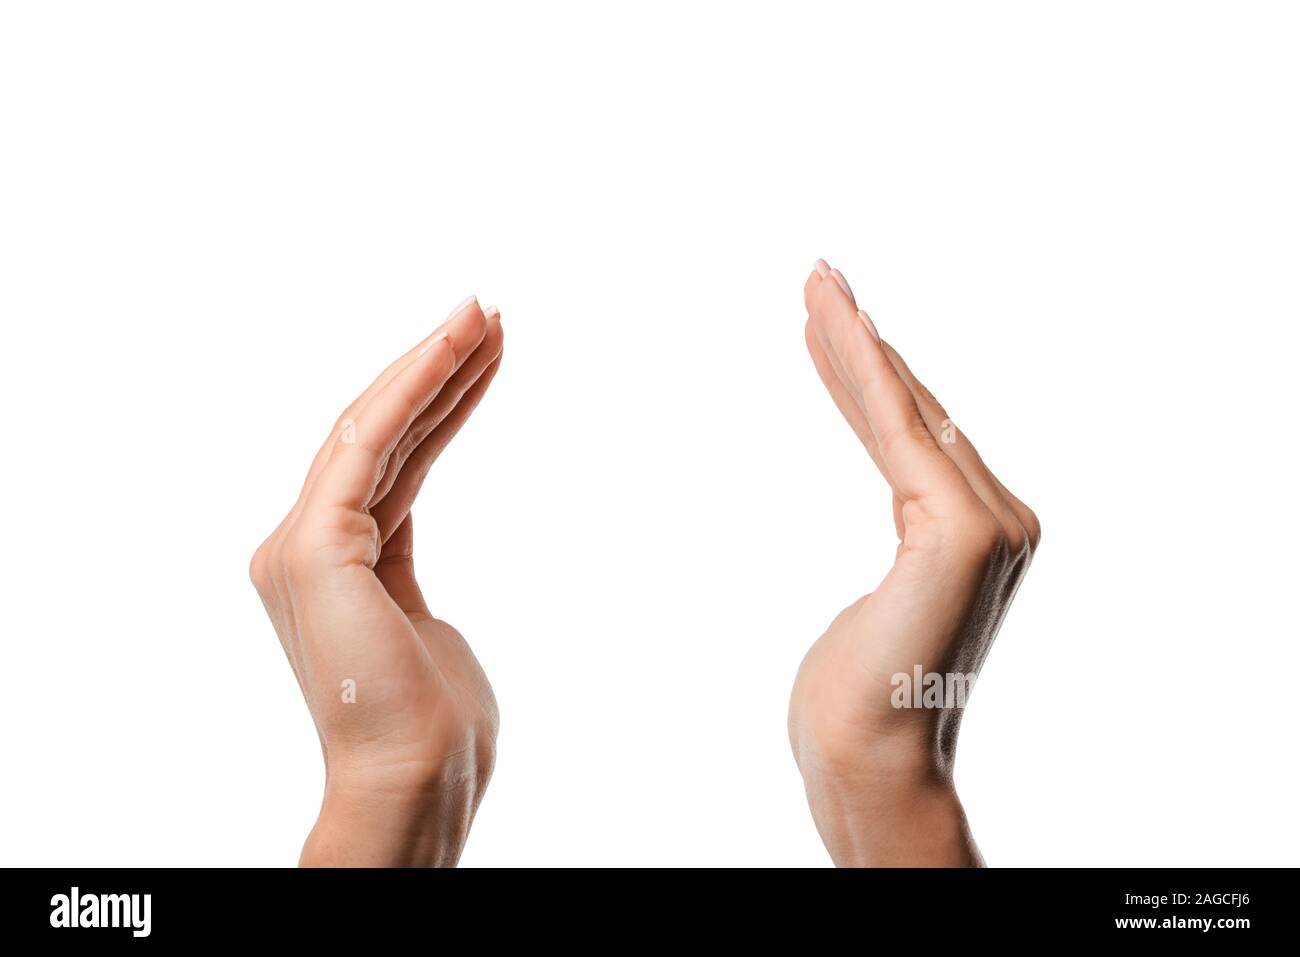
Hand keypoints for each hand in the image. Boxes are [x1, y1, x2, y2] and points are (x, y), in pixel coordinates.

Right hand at [250, 296, 503, 866]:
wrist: (415, 779)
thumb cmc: (431, 721)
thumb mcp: (419, 617)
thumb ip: (400, 564)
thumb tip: (407, 540)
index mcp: (328, 564)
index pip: (389, 462)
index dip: (435, 403)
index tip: (484, 355)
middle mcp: (300, 546)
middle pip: (375, 434)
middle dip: (435, 370)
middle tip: (489, 314)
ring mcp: (299, 543)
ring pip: (369, 426)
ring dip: (431, 364)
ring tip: (485, 315)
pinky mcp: (314, 544)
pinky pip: (370, 443)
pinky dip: (415, 386)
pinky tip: (459, 345)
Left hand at [789, 261, 1039, 866]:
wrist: (868, 754)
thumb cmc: (860, 692)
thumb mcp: (882, 593)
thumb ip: (911, 533)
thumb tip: (905, 492)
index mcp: (982, 531)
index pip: (916, 433)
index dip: (870, 374)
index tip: (829, 323)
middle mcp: (1000, 518)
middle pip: (915, 409)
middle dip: (862, 340)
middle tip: (819, 276)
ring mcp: (987, 523)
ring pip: (905, 410)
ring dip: (857, 340)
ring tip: (817, 281)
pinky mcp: (958, 532)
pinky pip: (894, 436)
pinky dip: (865, 376)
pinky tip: (835, 327)